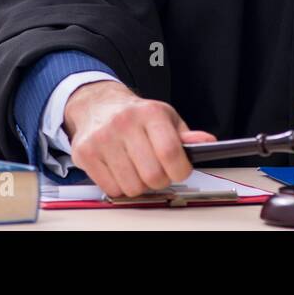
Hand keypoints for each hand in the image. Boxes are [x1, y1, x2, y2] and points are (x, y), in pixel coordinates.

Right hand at [62, 79, 217, 197]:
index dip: (180, 170)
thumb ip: (186, 135)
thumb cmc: (136, 115)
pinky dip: (119, 187)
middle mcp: (124, 123)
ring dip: (139, 185)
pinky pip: (112, 189)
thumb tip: (208, 142)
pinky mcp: (85, 153)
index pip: (170, 152)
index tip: (179, 171)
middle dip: (159, 180)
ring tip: (136, 169)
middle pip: (153, 175)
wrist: (98, 105)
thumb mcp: (165, 117)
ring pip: (132, 187)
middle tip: (156, 170)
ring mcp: (102, 138)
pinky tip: (120, 170)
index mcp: (150, 113)